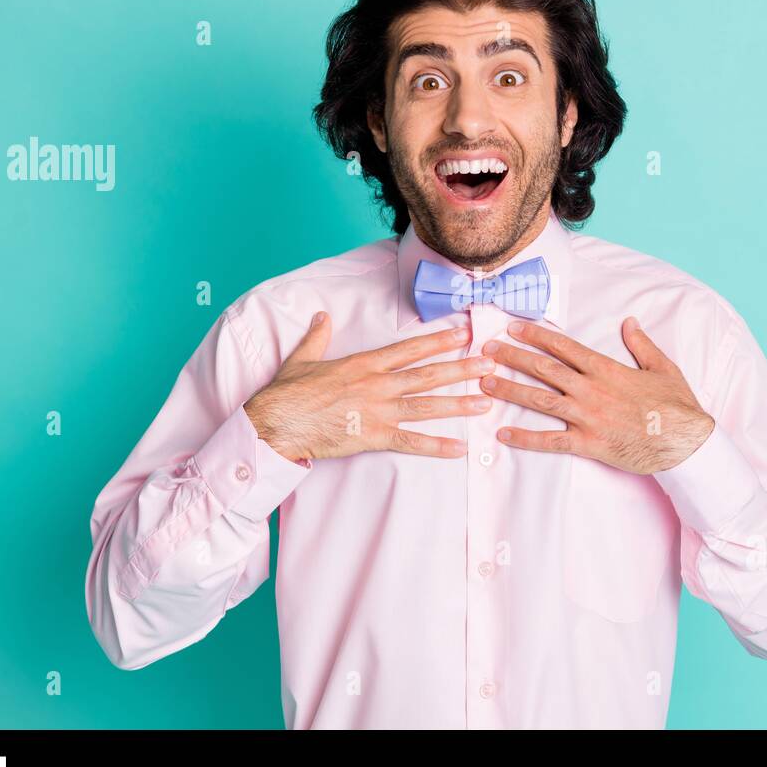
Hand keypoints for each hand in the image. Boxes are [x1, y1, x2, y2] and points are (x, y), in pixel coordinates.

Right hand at [244, 312, 496, 461]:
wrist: (275, 423)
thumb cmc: (287, 393)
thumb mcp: (303, 358)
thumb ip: (317, 337)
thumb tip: (321, 317)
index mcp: (363, 363)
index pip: (409, 349)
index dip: (438, 340)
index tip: (463, 334)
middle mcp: (377, 385)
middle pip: (428, 375)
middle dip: (462, 369)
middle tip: (491, 364)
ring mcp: (377, 411)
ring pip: (426, 406)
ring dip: (459, 404)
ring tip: (486, 402)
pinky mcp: (372, 437)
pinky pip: (410, 443)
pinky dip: (437, 447)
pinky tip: (460, 449)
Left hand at [479, 317, 714, 474]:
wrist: (686, 442)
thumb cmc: (676, 406)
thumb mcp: (662, 367)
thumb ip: (641, 344)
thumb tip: (629, 322)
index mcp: (607, 369)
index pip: (564, 347)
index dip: (536, 335)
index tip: (513, 327)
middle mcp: (591, 390)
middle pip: (544, 369)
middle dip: (512, 357)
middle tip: (486, 351)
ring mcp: (588, 417)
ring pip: (540, 401)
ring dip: (510, 391)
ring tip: (485, 385)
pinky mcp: (588, 443)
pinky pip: (550, 441)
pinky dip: (525, 438)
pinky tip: (503, 434)